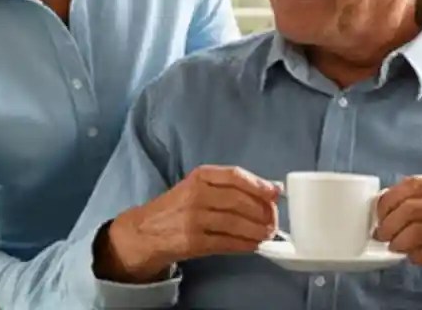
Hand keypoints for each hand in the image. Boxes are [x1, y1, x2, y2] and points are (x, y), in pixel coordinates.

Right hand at [98, 166, 280, 282]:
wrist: (145, 231)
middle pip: (238, 201)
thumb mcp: (198, 186)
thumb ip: (229, 186)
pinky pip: (226, 242)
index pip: (234, 175)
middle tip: (274, 220)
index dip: (259, 184)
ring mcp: (193, 219)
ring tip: (267, 234)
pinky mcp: (192, 242)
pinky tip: (253, 245)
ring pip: (235, 223)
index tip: (276, 192)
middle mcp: (196, 195)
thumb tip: (269, 189)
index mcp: (200, 176)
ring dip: (257, 230)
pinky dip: (244, 245)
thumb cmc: (178, 206)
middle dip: (262, 212)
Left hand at [374, 175, 421, 284]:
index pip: (413, 184)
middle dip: (387, 223)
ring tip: (394, 245)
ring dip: (396, 242)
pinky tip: (412, 255)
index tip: (380, 210)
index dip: (389, 198)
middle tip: (381, 232)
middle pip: (409, 209)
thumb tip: (389, 202)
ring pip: (413, 233)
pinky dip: (411, 256)